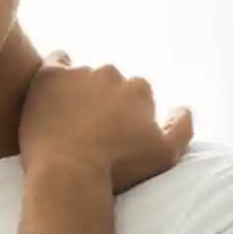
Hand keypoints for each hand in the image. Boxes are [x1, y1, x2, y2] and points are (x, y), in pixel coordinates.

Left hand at [18, 50, 194, 193]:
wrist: (68, 172)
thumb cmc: (116, 169)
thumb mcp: (164, 155)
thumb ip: (181, 128)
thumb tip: (182, 108)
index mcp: (139, 90)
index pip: (136, 94)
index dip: (126, 114)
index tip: (114, 133)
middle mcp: (112, 75)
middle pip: (109, 83)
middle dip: (102, 101)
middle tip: (88, 128)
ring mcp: (80, 73)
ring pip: (82, 75)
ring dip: (77, 91)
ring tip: (66, 118)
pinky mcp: (50, 76)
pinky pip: (56, 61)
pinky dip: (57, 70)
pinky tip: (53, 86)